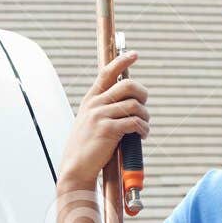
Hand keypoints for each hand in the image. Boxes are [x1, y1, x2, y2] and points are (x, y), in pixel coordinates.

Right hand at [57, 51, 149, 192]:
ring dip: (145, 117)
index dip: (122, 61)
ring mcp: (100, 116)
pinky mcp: (108, 130)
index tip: (134, 54)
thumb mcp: (90, 122)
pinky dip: (143, 129)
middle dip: (142, 94)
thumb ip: (105, 109)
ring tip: (143, 127)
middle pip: (127, 85)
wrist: (76, 168)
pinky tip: (141, 136)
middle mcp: (95, 104)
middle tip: (144, 105)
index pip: (107, 73)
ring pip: (135, 105)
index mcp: (90, 100)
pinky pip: (134, 122)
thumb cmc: (86, 148)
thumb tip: (130, 102)